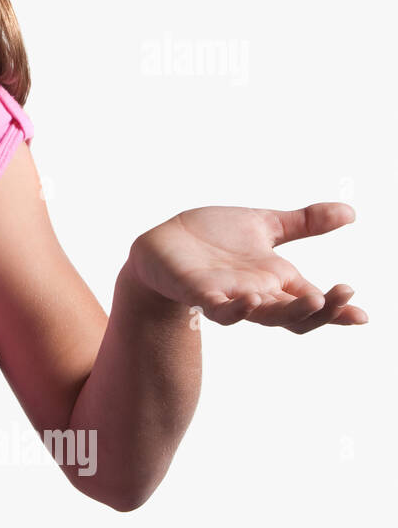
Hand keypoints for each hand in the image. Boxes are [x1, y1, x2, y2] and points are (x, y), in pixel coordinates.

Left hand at [127, 202, 366, 331]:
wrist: (165, 241)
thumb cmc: (213, 237)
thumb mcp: (264, 225)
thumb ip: (303, 223)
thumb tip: (351, 212)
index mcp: (275, 279)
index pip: (312, 301)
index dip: (336, 310)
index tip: (361, 314)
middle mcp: (257, 293)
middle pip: (293, 314)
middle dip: (321, 311)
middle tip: (343, 296)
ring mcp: (229, 296)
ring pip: (263, 315)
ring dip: (288, 312)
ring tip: (314, 301)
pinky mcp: (199, 293)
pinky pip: (220, 309)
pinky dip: (236, 309)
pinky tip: (251, 299)